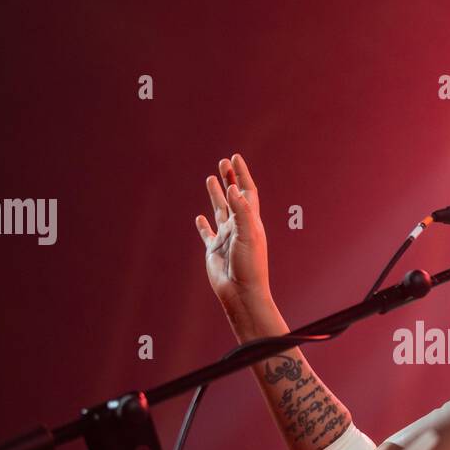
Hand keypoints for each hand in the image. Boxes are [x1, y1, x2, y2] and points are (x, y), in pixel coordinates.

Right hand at [195, 153, 270, 315]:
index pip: (246, 191)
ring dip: (216, 195)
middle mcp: (238, 226)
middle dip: (229, 179)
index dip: (241, 174)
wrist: (241, 292)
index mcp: (250, 221)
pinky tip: (199, 218)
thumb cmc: (249, 265)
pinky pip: (207, 233)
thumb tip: (233, 189)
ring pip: (219, 211)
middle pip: (233, 197)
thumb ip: (242, 211)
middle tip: (222, 162)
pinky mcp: (214, 250)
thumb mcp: (248, 234)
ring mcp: (226, 238)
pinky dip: (203, 225)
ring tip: (210, 178)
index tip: (234, 157)